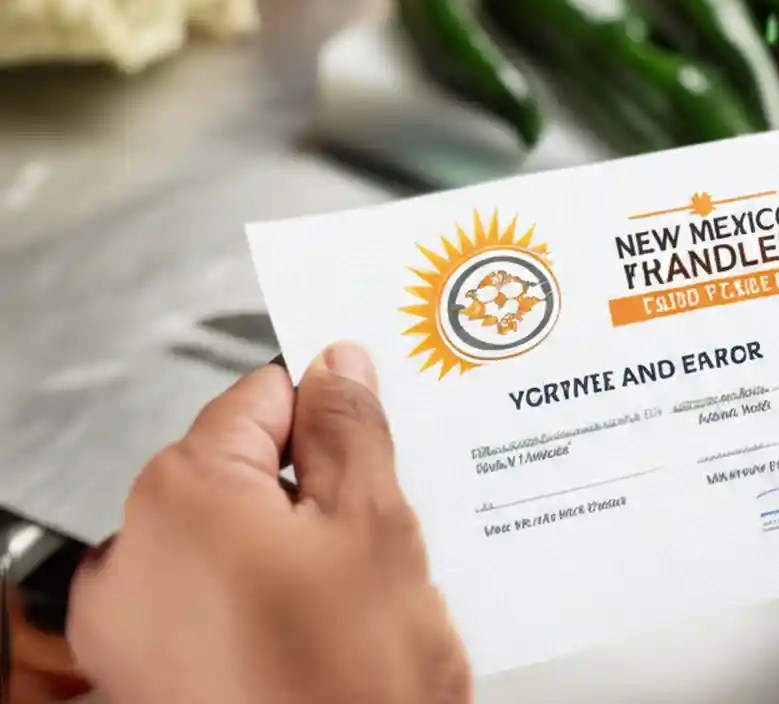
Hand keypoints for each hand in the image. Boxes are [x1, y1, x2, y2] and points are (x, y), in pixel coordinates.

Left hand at [67, 344, 470, 702]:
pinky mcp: (146, 675)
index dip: (328, 406)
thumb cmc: (350, 689)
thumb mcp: (376, 528)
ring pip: (229, 538)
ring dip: (291, 547)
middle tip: (382, 525)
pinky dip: (262, 598)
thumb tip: (336, 370)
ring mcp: (132, 624)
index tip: (369, 421)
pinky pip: (210, 598)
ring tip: (357, 593)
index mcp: (182, 496)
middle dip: (314, 487)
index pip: (260, 398)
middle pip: (241, 472)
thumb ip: (352, 429)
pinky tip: (323, 630)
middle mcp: (132, 555)